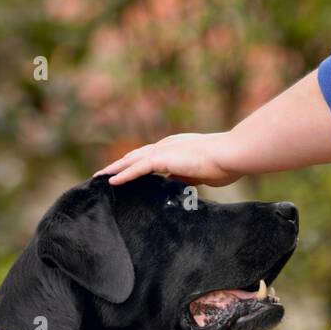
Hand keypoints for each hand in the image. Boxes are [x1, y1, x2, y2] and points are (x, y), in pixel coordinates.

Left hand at [97, 132, 242, 186]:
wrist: (231, 154)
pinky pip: (138, 168)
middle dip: (118, 165)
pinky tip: (111, 182)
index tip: (122, 173)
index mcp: (175, 148)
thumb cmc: (224, 164)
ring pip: (132, 161)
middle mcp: (166, 146)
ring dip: (114, 169)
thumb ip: (183, 177)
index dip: (133, 164)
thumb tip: (172, 183)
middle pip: (136, 156)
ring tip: (99, 178)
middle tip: (102, 175)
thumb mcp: (199, 174)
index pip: (149, 157)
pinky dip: (123, 175)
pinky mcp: (164, 159)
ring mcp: (164, 151)